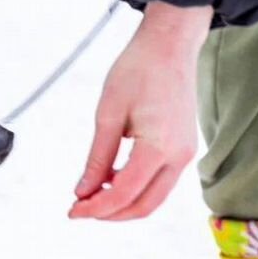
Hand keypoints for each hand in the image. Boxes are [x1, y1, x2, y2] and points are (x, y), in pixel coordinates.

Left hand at [69, 1, 212, 220]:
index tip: (72, 211)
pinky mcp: (182, 148)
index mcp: (160, 147)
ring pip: (153, 198)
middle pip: (143, 206)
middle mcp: (179, 156)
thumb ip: (97, 158)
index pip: (124, 193)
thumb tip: (83, 191)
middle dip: (109, 214)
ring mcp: (185, 154)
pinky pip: (159, 182)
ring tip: (91, 196)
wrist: (170, 45)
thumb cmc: (139, 70)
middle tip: (80, 209)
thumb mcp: (108, 114)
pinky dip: (135, 189)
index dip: (95, 208)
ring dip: (123, 204)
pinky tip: (110, 180)